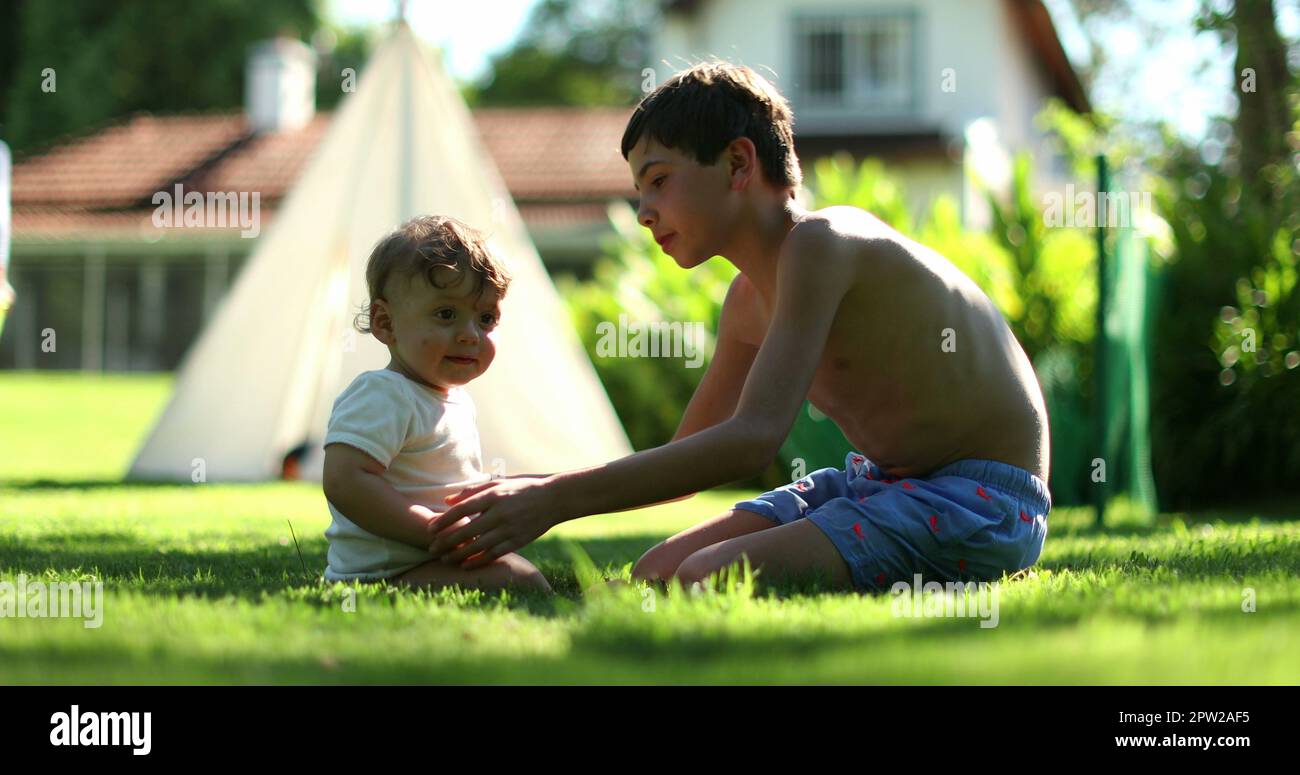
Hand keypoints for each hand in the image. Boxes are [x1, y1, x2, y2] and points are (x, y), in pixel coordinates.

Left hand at [425, 477, 559, 568]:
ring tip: (445, 558)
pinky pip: (494, 553)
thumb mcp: (498, 483)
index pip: (462, 510)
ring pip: (479, 545)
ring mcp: (510, 528)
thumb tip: (447, 500)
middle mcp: (500, 513)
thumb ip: (472, 491)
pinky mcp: (518, 541)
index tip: (430, 528)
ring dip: (459, 554)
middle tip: (431, 548)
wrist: (554, 498)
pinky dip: (478, 560)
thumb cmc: (523, 487)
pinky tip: (466, 565)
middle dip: (447, 541)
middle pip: (467, 531)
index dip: (444, 521)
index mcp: (494, 496)